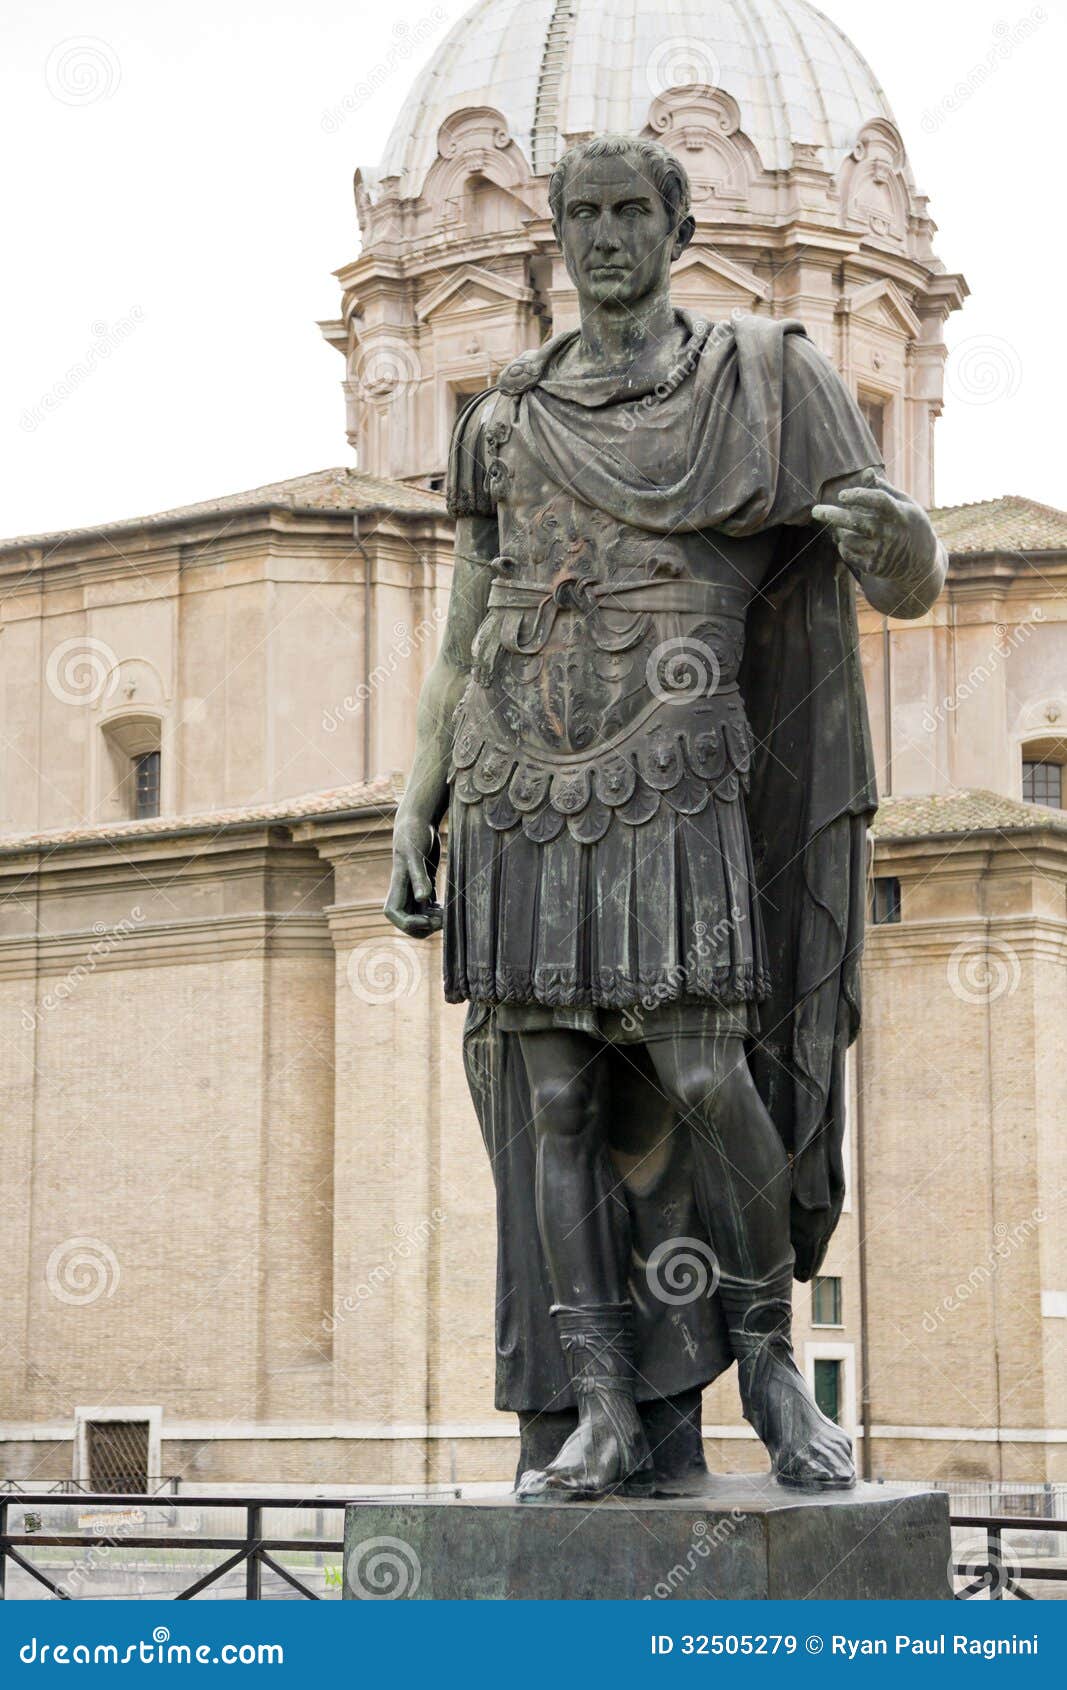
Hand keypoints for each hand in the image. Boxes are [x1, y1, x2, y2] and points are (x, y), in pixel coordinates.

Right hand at [383, 814, 442, 938]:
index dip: (408, 924)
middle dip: (424, 927)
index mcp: (397, 885)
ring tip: (449, 913)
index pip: (394, 914)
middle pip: (407, 922)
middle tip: (443, 919)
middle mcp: (404, 890)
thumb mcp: (416, 854)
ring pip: (420, 917)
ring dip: (433, 921)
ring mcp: (414, 889)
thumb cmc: (414, 835)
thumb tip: (422, 899)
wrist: (418, 822)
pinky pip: (428, 907)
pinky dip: (438, 912)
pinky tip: (449, 907)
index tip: (428, 919)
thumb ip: (418, 877)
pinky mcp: (424, 885)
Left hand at [812, 468, 937, 582]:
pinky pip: (849, 554)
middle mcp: (891, 533)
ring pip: (849, 539)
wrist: (921, 564)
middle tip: (815, 511)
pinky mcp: (874, 567)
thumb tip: (867, 473)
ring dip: (841, 531)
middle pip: (857, 522)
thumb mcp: (906, 505)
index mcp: (900, 514)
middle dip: (833, 516)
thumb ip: (885, 490)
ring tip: (843, 528)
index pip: (879, 500)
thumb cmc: (911, 526)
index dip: (860, 496)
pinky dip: (843, 547)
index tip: (842, 495)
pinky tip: (846, 541)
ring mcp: (882, 552)